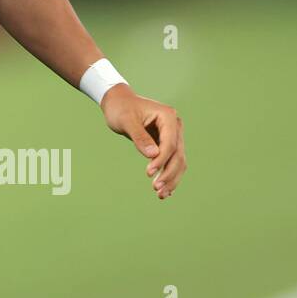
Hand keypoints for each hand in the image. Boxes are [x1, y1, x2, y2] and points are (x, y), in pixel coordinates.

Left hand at [99, 84, 185, 199]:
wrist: (118, 103)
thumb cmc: (120, 109)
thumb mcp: (126, 121)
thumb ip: (139, 137)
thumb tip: (153, 155)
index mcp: (168, 117)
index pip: (170, 143)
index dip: (161, 160)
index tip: (149, 173)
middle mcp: (175, 126)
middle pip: (178, 155)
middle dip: (169, 174)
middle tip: (156, 189)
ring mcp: (173, 135)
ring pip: (178, 161)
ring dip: (171, 178)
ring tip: (160, 194)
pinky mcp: (168, 143)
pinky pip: (172, 161)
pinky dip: (169, 175)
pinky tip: (165, 190)